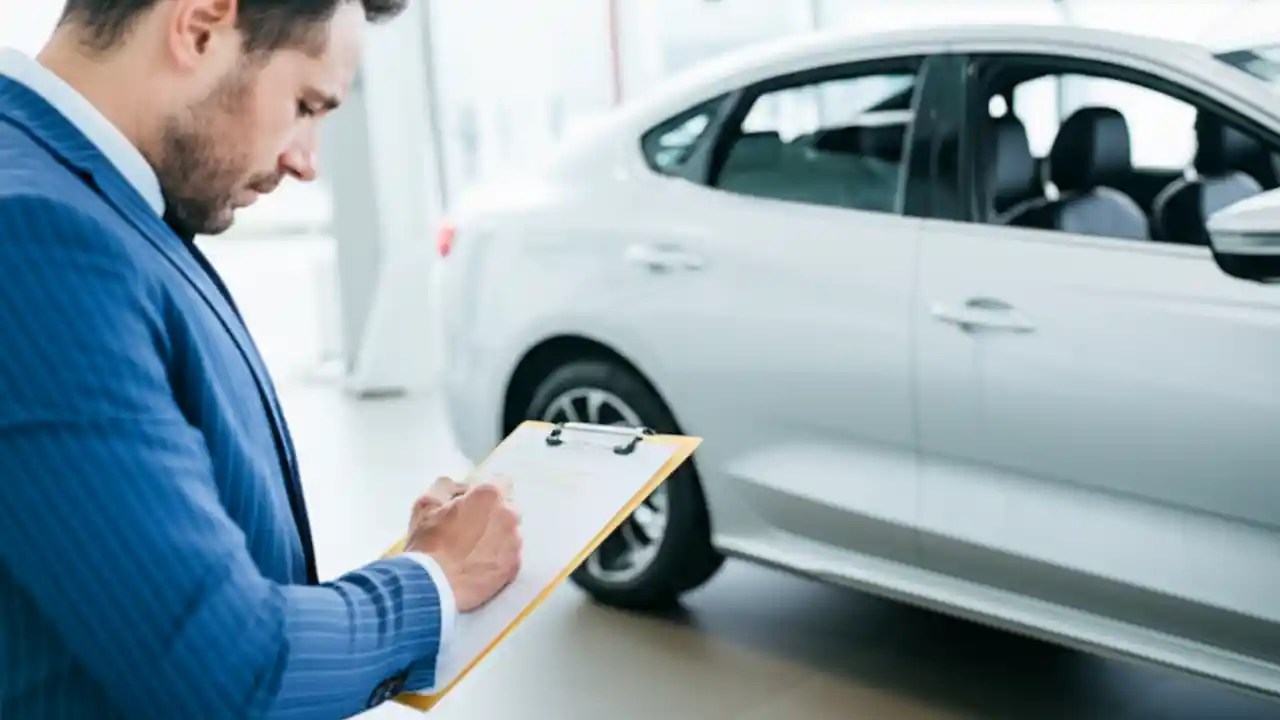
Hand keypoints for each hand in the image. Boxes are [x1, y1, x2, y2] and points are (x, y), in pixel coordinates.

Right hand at [406, 478, 521, 611]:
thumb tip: (461, 489)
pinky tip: (479, 566)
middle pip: (507, 510)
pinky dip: (498, 559)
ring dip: (497, 538)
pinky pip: (510, 556)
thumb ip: (447, 487)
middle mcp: (509, 515)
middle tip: (470, 530)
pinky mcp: (514, 566)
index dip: (486, 494)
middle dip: (492, 516)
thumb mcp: (426, 504)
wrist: (432, 585)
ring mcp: (515, 542)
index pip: (502, 482)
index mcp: (489, 495)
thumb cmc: (427, 542)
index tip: (475, 504)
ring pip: (510, 534)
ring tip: (473, 552)